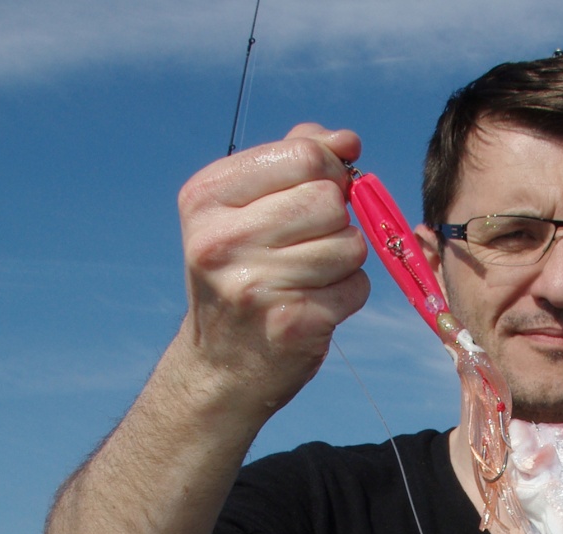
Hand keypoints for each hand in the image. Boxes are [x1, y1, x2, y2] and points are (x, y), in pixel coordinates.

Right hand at [175, 123, 370, 417]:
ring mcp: (256, 285)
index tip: (320, 191)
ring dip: (344, 259)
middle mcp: (222, 240)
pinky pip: (356, 286)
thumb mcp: (245, 208)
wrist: (222, 364)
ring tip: (310, 275)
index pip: (301, 156)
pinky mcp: (293, 323)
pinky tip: (317, 303)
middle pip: (329, 200)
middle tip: (310, 242)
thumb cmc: (244, 273)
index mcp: (206, 198)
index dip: (329, 170)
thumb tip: (346, 140)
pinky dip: (348, 293)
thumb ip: (293, 160)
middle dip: (336, 219)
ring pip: (349, 243)